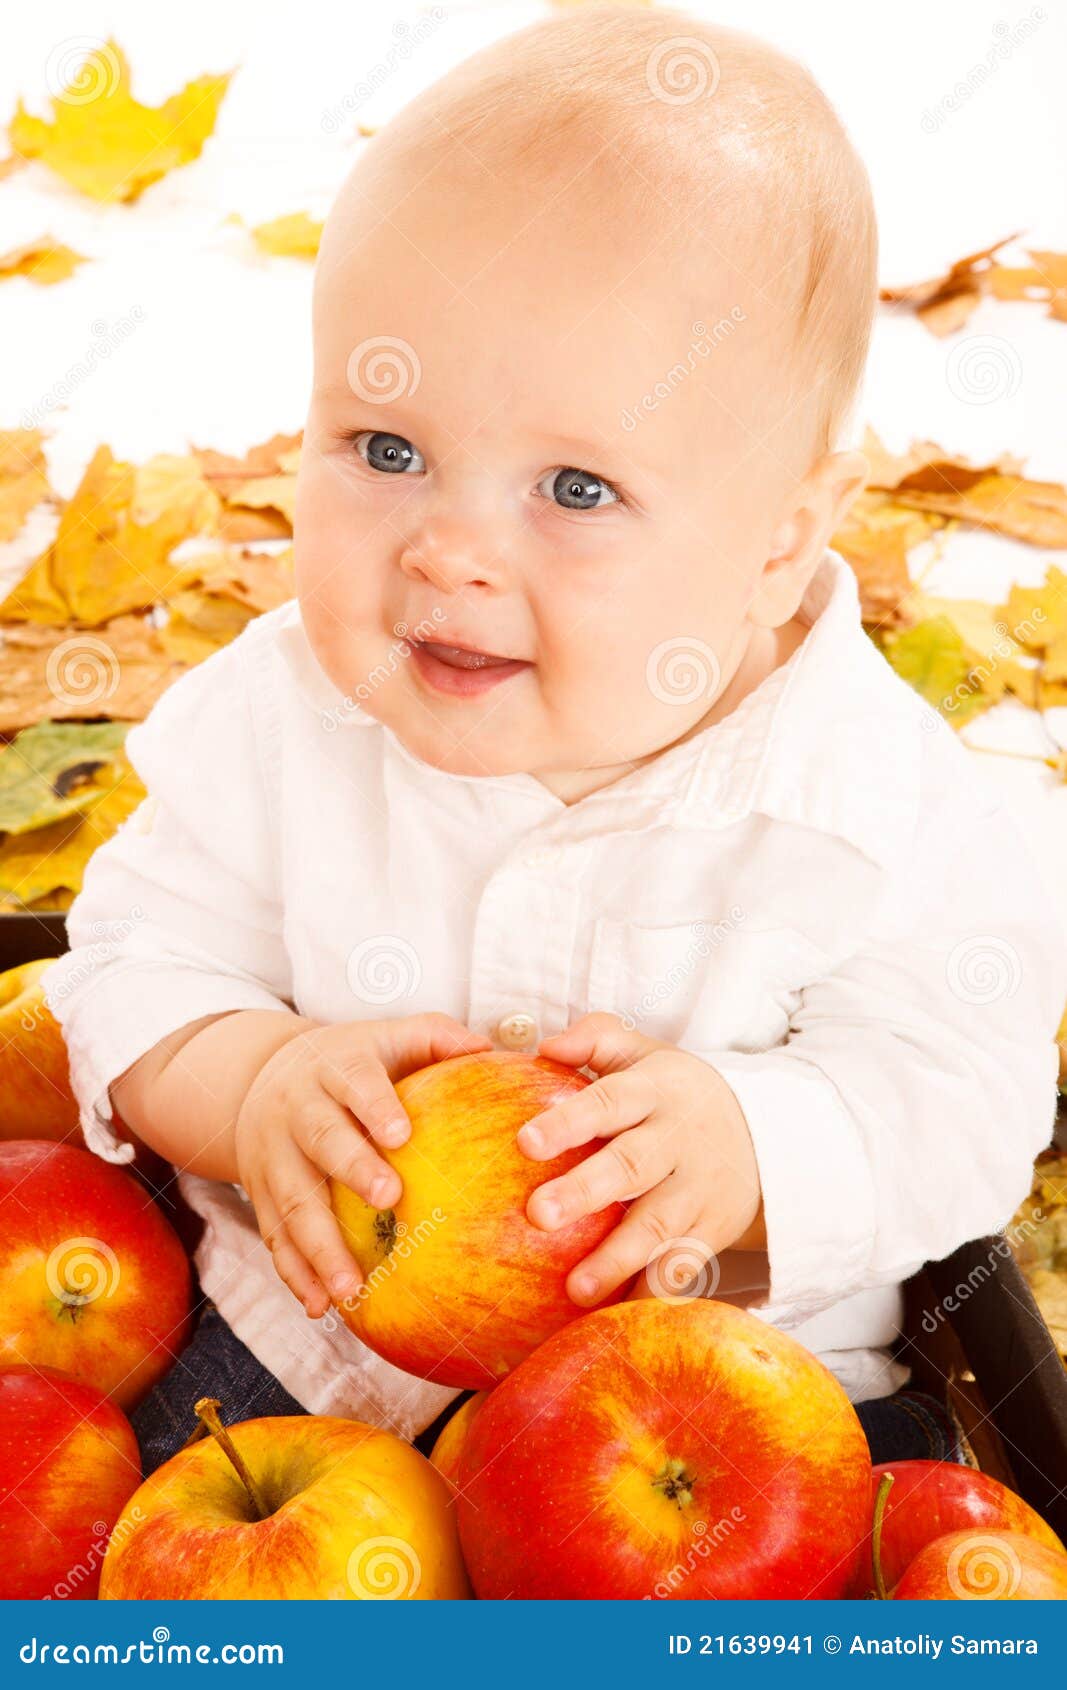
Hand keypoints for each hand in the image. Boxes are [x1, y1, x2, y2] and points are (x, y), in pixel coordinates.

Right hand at [234, 1013, 491, 1319]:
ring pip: (293, 1200)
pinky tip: (319, 1306)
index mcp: (333, 1068)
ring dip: (320, 1246)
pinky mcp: (260, 1193)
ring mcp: (274, 1155)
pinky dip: (294, 1273)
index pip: (354, 1081)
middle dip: (351, 1169)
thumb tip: (489, 1048)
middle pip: (320, 1138)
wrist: (258, 1076)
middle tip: (389, 1200)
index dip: (376, 1106)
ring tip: (351, 1286)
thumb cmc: (347, 1061)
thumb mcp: (386, 1036)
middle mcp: (297, 1109)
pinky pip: (275, 1236)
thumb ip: (435, 1037)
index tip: (403, 1135)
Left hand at [518, 1012, 763, 1306]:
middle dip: (585, 1192)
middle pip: (630, 1166)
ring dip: (616, 1258)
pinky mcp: (712, 1231)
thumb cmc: (676, 1094)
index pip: (609, 1101)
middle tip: (536, 1215)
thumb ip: (597, 1040)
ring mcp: (698, 1189)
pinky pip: (683, 1266)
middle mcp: (677, 1140)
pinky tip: (618, 1319)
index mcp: (655, 1091)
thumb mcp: (646, 1054)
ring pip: (658, 1225)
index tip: (525, 1141)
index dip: (569, 1121)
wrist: (766, 1137)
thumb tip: (547, 1045)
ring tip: (574, 1288)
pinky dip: (653, 1293)